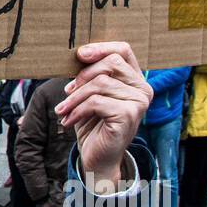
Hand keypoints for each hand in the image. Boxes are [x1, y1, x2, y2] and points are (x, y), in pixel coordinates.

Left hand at [54, 42, 152, 192]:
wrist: (98, 158)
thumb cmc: (93, 123)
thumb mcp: (90, 93)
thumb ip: (90, 73)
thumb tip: (80, 53)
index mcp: (136, 79)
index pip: (123, 50)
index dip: (101, 48)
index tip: (80, 54)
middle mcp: (143, 89)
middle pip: (110, 63)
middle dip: (82, 76)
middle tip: (67, 91)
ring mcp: (139, 102)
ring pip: (99, 83)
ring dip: (75, 97)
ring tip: (63, 109)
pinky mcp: (129, 115)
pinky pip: (96, 101)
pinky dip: (77, 110)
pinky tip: (69, 120)